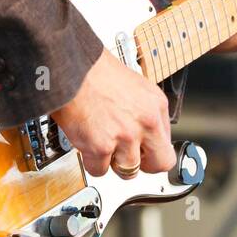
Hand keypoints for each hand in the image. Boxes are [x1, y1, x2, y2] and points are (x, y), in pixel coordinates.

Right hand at [52, 48, 175, 177]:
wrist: (69, 65)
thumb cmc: (93, 69)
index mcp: (155, 104)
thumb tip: (140, 132)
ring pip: (129, 170)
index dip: (151, 150)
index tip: (143, 151)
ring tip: (101, 144)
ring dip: (113, 162)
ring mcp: (125, 135)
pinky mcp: (101, 146)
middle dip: (142, 165)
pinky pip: (99, 170)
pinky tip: (86, 145)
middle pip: (159, 163)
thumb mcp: (132, 84)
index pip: (167, 144)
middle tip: (128, 158)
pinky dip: (91, 162)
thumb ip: (141, 110)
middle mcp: (146, 121)